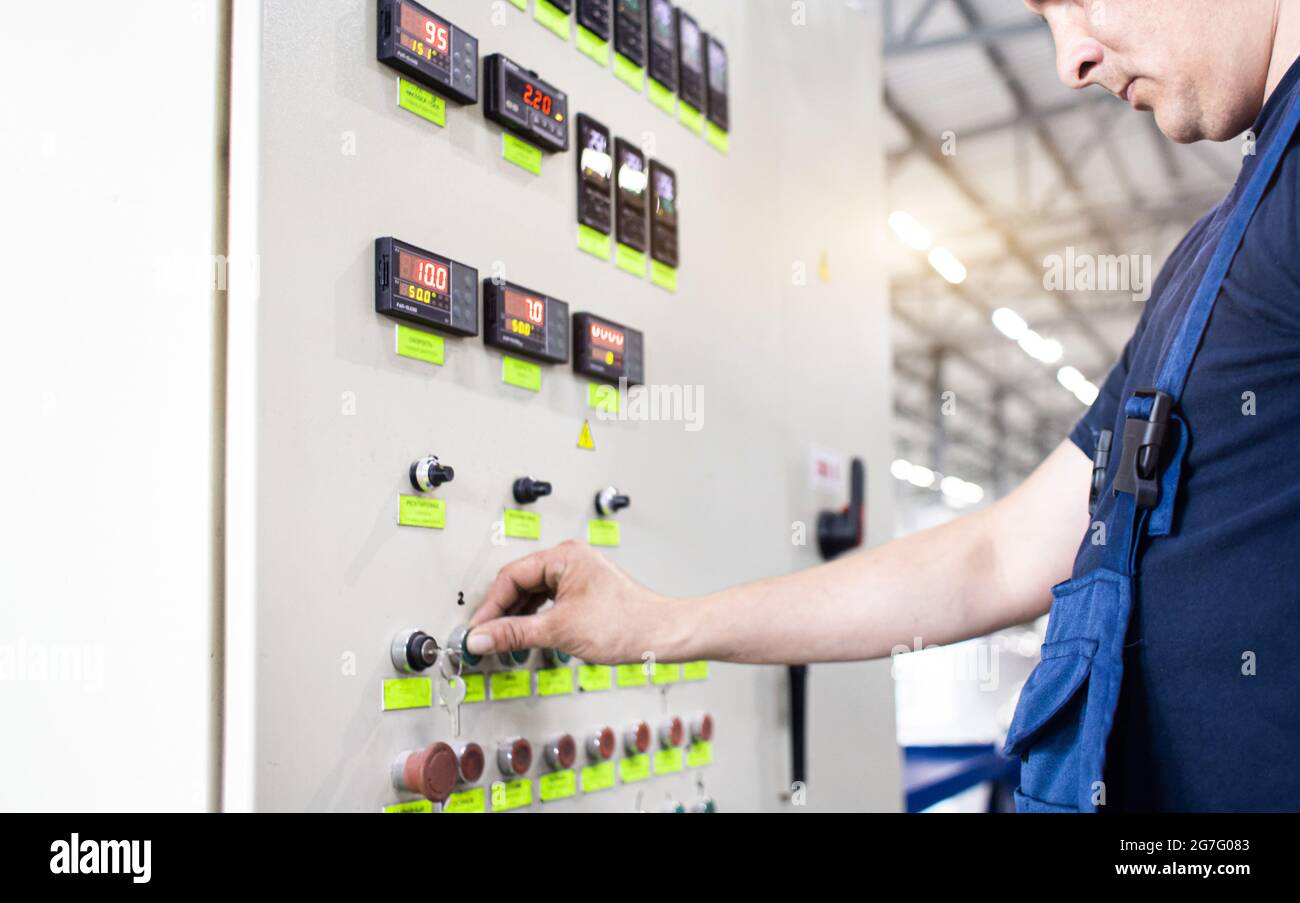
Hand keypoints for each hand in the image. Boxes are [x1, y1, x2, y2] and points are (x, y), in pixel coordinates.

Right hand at [466, 540, 688, 664]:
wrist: (662, 636)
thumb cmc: (626, 624)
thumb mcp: (559, 630)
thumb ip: (514, 633)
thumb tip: (480, 638)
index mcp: (564, 556)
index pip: (511, 577)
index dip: (489, 607)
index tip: (476, 631)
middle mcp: (569, 560)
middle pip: (519, 584)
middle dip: (501, 614)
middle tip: (484, 640)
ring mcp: (577, 576)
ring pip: (533, 595)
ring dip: (517, 620)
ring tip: (503, 643)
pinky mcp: (583, 592)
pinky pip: (547, 603)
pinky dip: (534, 621)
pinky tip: (527, 638)